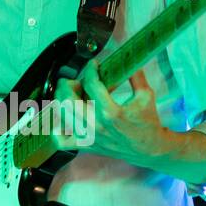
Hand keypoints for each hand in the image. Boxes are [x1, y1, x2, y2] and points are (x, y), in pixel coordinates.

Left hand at [50, 59, 166, 165]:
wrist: (148, 149)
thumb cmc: (147, 123)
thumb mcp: (146, 95)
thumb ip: (136, 75)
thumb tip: (128, 56)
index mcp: (111, 112)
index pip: (91, 84)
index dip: (90, 69)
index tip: (93, 65)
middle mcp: (96, 125)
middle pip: (68, 99)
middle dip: (68, 84)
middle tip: (76, 81)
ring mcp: (88, 137)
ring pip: (61, 115)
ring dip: (61, 100)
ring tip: (70, 95)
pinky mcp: (85, 145)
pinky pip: (61, 140)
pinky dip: (57, 128)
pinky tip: (65, 118)